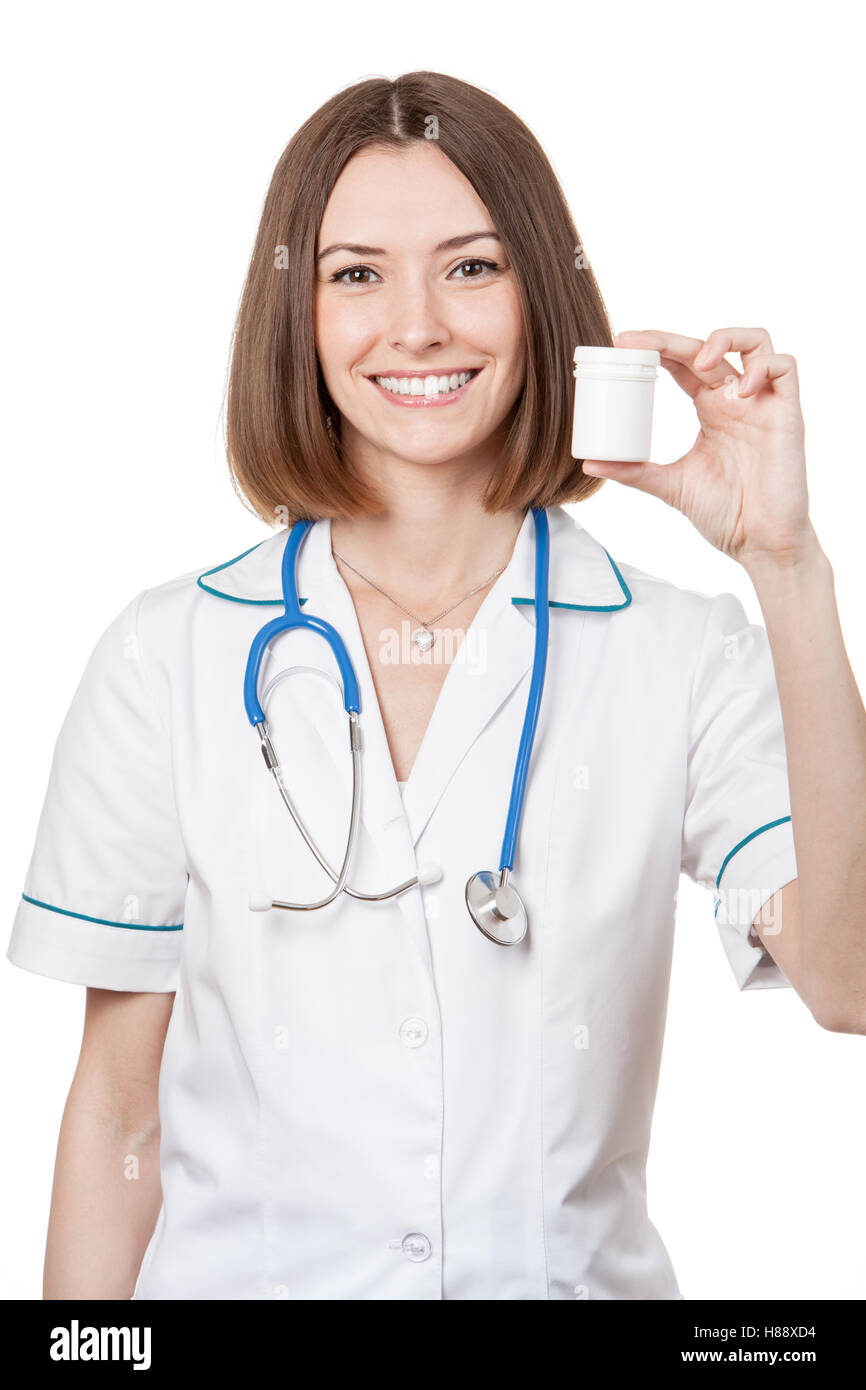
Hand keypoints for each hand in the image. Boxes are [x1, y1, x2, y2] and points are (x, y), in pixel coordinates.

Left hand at [582, 327, 817, 568]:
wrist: (759, 544)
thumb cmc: (725, 514)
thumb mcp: (670, 485)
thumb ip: (633, 472)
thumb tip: (589, 463)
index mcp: (710, 409)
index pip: (683, 363)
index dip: (657, 347)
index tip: (622, 344)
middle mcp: (736, 400)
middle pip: (708, 347)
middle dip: (671, 339)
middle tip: (637, 343)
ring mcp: (763, 403)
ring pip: (756, 342)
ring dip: (726, 338)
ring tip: (700, 361)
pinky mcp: (788, 414)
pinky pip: (785, 368)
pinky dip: (762, 367)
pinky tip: (740, 390)